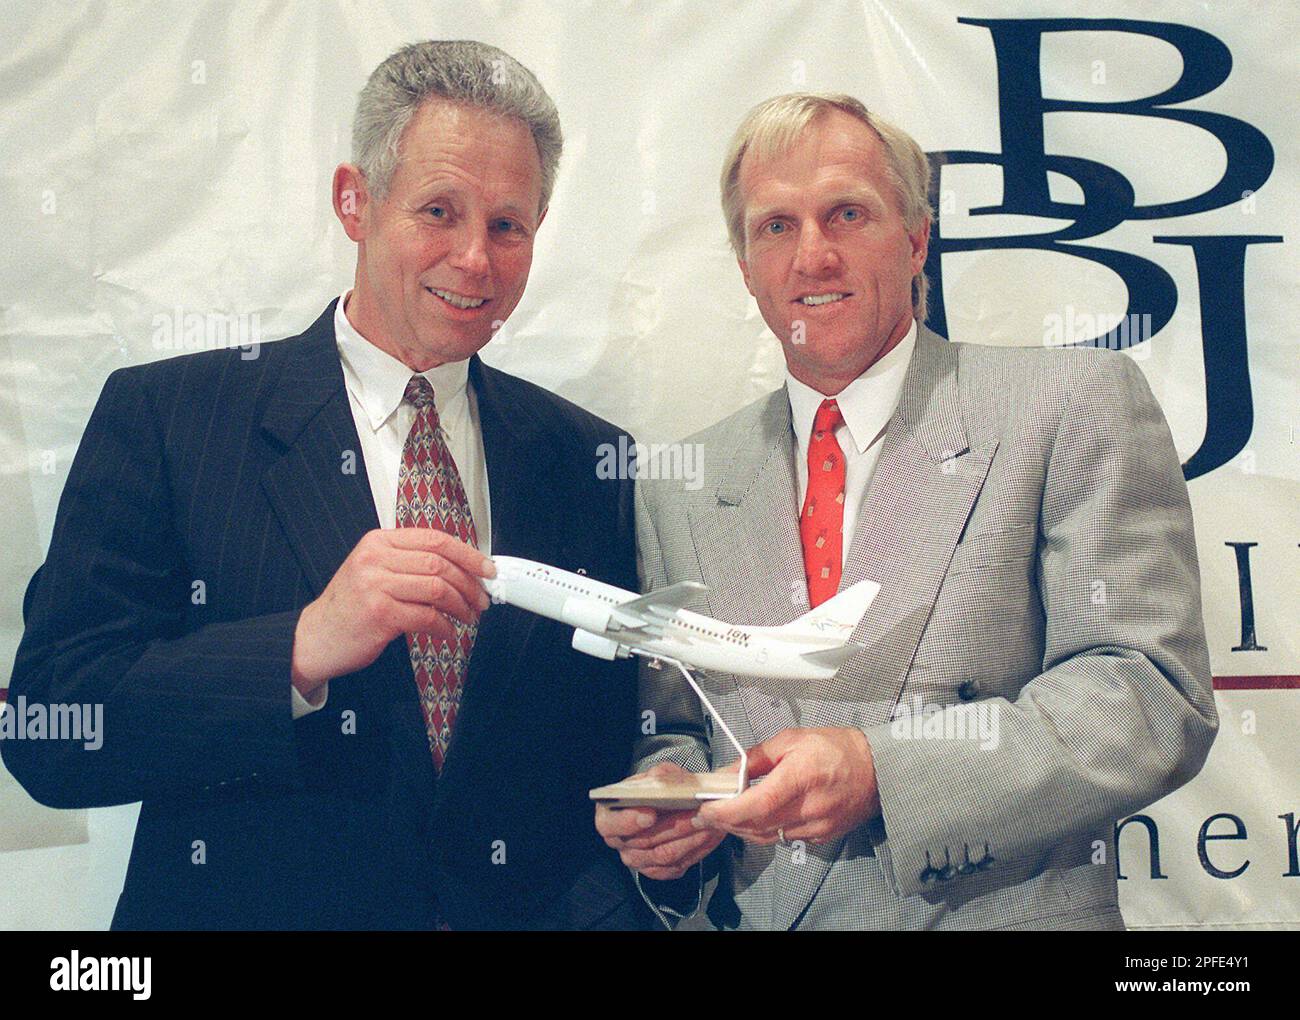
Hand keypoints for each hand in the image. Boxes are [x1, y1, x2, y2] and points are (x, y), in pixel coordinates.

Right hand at [291, 528, 493, 694]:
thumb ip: (409, 562)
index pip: (434, 539)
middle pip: (439, 563)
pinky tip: (447, 632)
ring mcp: (375, 586)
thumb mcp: (373, 571)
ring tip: (468, 617)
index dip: (468, 554)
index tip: (487, 569)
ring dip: (461, 606)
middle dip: (469, 584)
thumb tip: (460, 568)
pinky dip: (444, 627)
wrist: (315, 638)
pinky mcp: (379, 614)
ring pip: (437, 589)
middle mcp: (375, 559)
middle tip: (481, 600)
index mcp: (378, 542)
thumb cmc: (351, 607)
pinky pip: (426, 617)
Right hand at [594, 763, 727, 880]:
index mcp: (608, 816)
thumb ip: (659, 776)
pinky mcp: (657, 870)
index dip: (629, 821)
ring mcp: (637, 859)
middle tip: (696, 814)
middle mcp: (619, 842)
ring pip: (664, 855)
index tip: (651, 814)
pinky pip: (677, 866)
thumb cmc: (658, 789)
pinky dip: (697, 851)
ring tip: (709, 823)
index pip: (610, 824)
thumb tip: (663, 780)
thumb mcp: (657, 774)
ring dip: (690, 839)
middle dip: (674, 827)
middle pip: (644, 841)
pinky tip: (710, 836)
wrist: (669, 804)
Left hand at [693, 727, 879, 844]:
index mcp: (802, 776)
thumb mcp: (791, 740)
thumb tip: (726, 773)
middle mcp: (811, 806)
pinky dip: (767, 830)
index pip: (758, 804)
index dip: (727, 811)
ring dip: (745, 828)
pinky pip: (785, 839)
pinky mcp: (822, 837)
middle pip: (758, 826)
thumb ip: (756, 758)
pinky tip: (760, 817)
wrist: (877, 769)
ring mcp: (818, 826)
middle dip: (728, 822)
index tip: (707, 811)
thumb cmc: (835, 748)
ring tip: (729, 815)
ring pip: (769, 837)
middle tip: (707, 815)